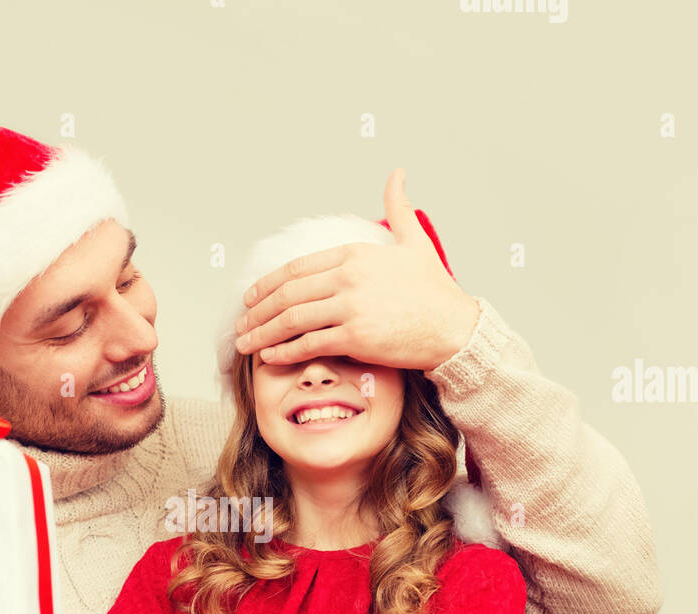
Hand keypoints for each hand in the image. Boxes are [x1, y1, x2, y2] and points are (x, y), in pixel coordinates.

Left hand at [232, 168, 479, 371]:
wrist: (456, 327)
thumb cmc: (435, 290)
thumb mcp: (415, 240)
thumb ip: (399, 207)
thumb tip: (397, 173)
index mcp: (355, 254)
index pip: (297, 268)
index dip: (269, 284)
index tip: (252, 297)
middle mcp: (348, 278)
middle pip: (288, 293)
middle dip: (258, 310)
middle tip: (241, 323)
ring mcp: (350, 308)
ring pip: (292, 319)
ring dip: (263, 332)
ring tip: (245, 344)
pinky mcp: (355, 337)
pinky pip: (309, 344)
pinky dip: (284, 351)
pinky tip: (269, 357)